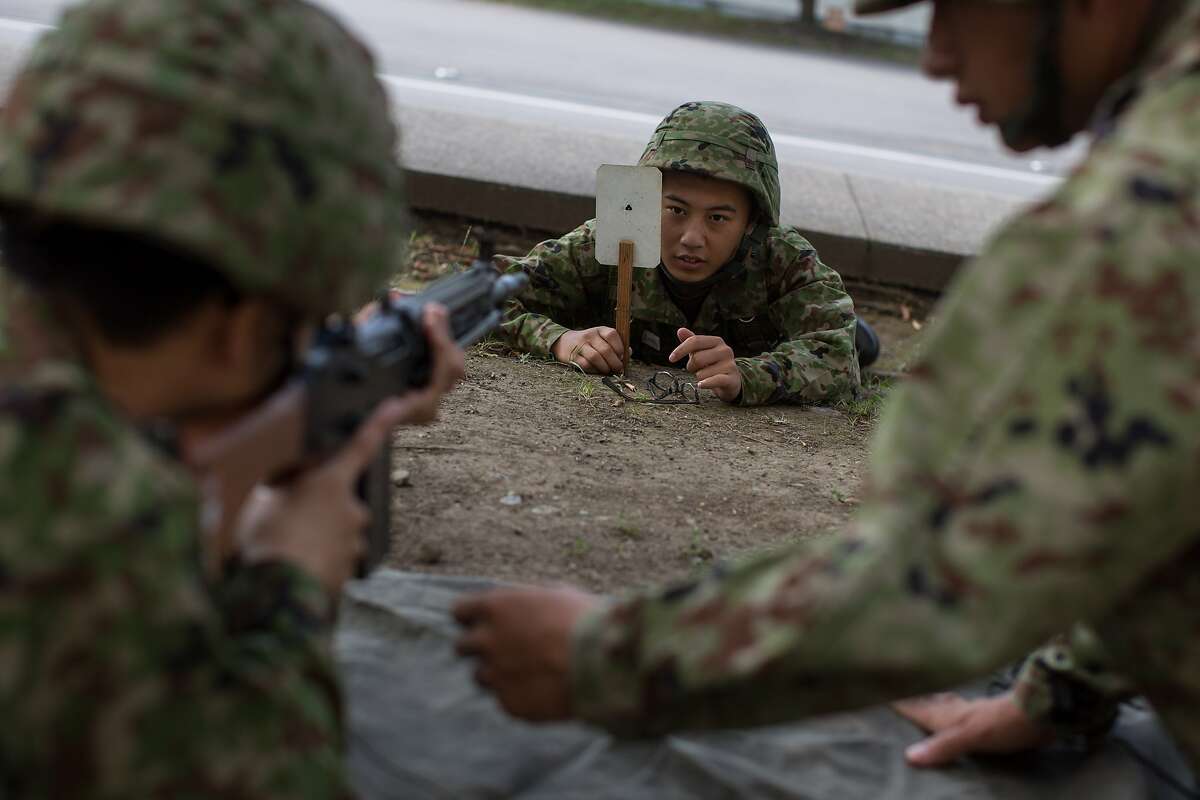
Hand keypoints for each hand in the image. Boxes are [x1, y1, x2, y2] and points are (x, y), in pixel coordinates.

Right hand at [237, 305, 464, 593]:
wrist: (280, 594)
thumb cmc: (267, 543)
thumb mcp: (259, 505)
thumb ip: (273, 493)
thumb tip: (271, 493)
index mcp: (330, 483)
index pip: (362, 444)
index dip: (382, 422)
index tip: (400, 404)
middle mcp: (352, 509)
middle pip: (340, 501)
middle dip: (319, 508)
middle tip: (287, 522)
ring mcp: (354, 542)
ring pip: (336, 533)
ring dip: (316, 538)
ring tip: (284, 551)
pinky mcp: (350, 569)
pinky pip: (333, 560)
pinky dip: (316, 562)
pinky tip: (294, 569)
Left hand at [453, 586, 600, 720]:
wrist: (603, 664)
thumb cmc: (586, 622)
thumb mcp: (557, 596)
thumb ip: (528, 604)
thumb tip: (524, 609)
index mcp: (496, 607)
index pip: (459, 611)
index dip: (471, 618)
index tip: (483, 623)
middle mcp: (487, 640)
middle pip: (461, 647)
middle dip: (478, 648)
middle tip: (503, 651)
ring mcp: (496, 674)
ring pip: (480, 676)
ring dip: (498, 674)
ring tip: (530, 673)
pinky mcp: (509, 704)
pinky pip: (505, 700)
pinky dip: (519, 696)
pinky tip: (544, 690)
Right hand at [552, 327, 625, 373]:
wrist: (564, 343)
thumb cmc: (589, 343)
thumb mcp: (601, 339)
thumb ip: (616, 345)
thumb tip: (629, 353)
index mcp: (599, 330)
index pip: (612, 334)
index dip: (619, 347)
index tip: (622, 356)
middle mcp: (589, 335)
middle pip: (606, 349)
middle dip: (615, 362)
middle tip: (618, 369)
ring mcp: (580, 345)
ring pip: (596, 357)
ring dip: (605, 367)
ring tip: (608, 371)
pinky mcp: (573, 356)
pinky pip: (586, 365)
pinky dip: (594, 370)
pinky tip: (597, 371)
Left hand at [669, 328, 741, 401]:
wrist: (731, 381)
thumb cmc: (713, 364)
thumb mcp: (702, 352)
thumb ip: (691, 342)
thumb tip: (680, 330)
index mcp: (717, 341)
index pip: (695, 341)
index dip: (681, 349)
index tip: (671, 358)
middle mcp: (725, 350)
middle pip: (697, 358)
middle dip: (692, 367)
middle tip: (698, 369)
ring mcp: (730, 365)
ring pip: (701, 373)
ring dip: (699, 377)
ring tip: (707, 376)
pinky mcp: (731, 379)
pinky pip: (715, 380)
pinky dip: (706, 383)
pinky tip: (700, 385)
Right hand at [893, 692, 1052, 766]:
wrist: (1040, 715)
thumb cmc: (1003, 725)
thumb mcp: (970, 737)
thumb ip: (942, 746)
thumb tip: (908, 756)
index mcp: (947, 715)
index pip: (915, 708)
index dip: (897, 703)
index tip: (875, 693)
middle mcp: (955, 711)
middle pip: (926, 703)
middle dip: (909, 698)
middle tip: (892, 691)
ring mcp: (970, 713)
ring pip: (941, 704)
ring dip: (927, 700)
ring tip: (917, 696)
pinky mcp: (985, 718)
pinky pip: (956, 709)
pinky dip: (947, 706)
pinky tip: (953, 707)